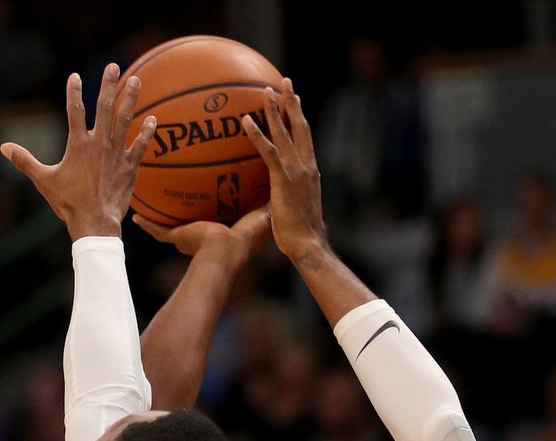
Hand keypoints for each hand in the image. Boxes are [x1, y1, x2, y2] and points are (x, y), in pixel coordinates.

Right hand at [0, 63, 157, 240]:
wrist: (95, 221)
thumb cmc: (68, 202)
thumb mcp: (44, 180)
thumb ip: (24, 160)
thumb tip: (3, 147)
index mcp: (78, 144)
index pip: (74, 110)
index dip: (74, 92)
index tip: (75, 76)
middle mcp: (99, 144)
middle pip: (105, 107)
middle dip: (108, 85)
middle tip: (113, 66)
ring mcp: (117, 154)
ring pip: (125, 120)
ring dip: (130, 99)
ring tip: (136, 80)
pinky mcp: (130, 166)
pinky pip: (141, 145)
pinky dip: (147, 132)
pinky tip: (153, 118)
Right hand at [134, 206, 271, 265]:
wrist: (223, 252)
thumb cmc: (244, 239)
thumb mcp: (261, 216)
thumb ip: (269, 204)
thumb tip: (280, 186)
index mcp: (223, 235)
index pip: (220, 220)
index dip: (220, 209)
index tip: (218, 196)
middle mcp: (203, 238)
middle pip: (193, 223)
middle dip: (189, 212)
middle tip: (184, 194)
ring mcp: (187, 240)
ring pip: (171, 226)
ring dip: (162, 216)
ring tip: (154, 201)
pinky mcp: (177, 238)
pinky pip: (157, 230)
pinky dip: (147, 223)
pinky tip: (136, 215)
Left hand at [240, 78, 328, 260]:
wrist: (308, 243)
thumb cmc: (300, 232)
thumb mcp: (296, 207)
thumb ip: (288, 193)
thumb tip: (278, 192)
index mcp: (310, 170)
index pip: (306, 137)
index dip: (300, 117)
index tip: (295, 99)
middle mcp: (307, 165)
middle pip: (300, 126)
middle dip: (292, 102)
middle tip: (284, 82)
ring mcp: (297, 170)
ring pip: (285, 133)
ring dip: (274, 110)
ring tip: (265, 91)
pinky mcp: (284, 179)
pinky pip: (268, 151)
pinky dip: (257, 134)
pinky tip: (245, 121)